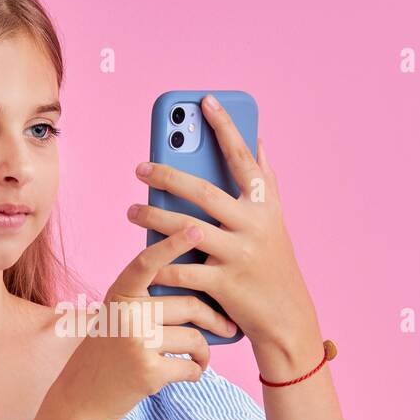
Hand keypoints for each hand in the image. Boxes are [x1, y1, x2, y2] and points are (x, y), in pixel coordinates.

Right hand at [44, 225, 228, 419]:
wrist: (82, 398)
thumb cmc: (109, 354)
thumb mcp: (119, 318)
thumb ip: (148, 301)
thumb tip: (202, 291)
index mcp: (119, 294)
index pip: (148, 262)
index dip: (173, 244)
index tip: (196, 228)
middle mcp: (126, 314)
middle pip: (189, 305)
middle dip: (214, 319)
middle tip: (227, 328)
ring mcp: (136, 343)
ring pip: (195, 338)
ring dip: (204, 352)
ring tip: (199, 358)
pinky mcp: (148, 372)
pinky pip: (192, 366)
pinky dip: (197, 371)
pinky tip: (189, 372)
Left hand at [126, 93, 319, 358]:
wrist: (287, 318)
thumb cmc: (273, 264)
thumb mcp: (275, 220)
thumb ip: (265, 180)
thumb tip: (259, 138)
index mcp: (264, 205)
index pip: (243, 158)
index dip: (225, 127)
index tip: (204, 101)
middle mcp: (254, 225)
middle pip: (204, 192)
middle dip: (168, 176)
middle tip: (139, 168)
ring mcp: (240, 254)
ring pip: (187, 229)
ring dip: (153, 218)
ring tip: (132, 211)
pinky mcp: (226, 284)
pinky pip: (185, 270)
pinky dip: (161, 264)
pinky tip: (142, 258)